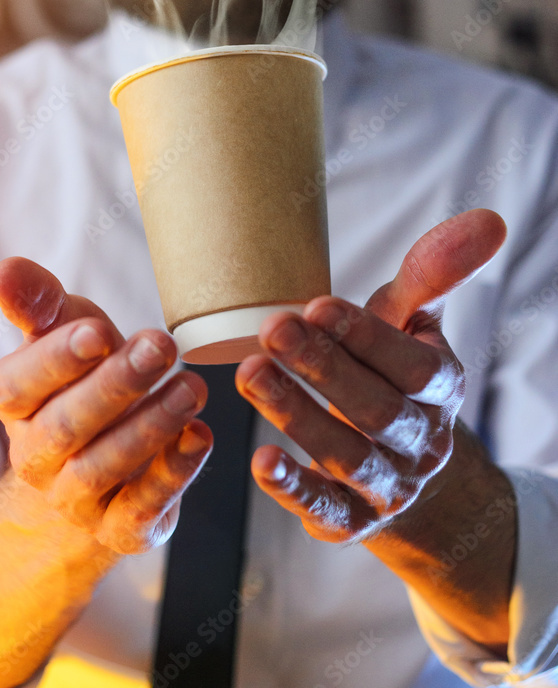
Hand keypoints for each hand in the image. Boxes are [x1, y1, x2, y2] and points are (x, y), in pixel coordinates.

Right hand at [0, 258, 211, 554]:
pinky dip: (172, 474)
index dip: (58, 359)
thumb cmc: (82, 384)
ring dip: (151, 424)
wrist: (94, 476)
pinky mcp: (119, 529)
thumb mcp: (65, 336)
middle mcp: (36, 457)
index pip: (21, 383)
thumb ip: (39, 304)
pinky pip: (140, 508)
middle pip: (68, 424)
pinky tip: (200, 436)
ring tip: (192, 387)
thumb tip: (5, 270)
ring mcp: (75, 499)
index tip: (99, 332)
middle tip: (160, 345)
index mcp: (15, 406)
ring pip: (104, 466)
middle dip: (116, 384)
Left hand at [235, 209, 506, 542]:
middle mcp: (421, 440)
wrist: (412, 471)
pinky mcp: (353, 520)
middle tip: (272, 330)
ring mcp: (389, 485)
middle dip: (323, 368)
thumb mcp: (413, 326)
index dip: (365, 337)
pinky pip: (326, 510)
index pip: (409, 363)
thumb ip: (433, 275)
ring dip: (297, 416)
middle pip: (375, 408)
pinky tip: (260, 462)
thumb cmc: (395, 378)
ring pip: (347, 455)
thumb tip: (486, 219)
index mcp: (440, 387)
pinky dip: (294, 489)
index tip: (317, 305)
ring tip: (251, 375)